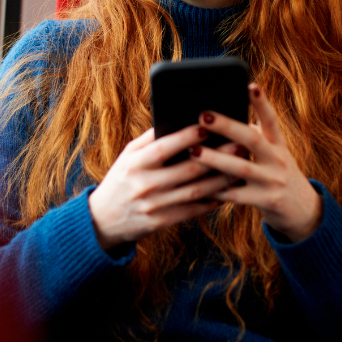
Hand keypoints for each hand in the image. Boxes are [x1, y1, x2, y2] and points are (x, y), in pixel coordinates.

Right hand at [88, 124, 235, 250]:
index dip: (187, 137)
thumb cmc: (121, 179)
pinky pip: (191, 211)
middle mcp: (144, 184)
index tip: (208, 126)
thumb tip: (175, 119)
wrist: (103, 219)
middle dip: (216, 157)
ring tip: (238, 168)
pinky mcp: (160, 222)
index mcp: (135, 164)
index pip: (164, 147)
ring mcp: (153, 206)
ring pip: (195, 191)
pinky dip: (210, 201)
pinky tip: (225, 192)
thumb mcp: (127, 156)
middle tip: (238, 145)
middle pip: (187, 170)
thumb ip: (149, 139)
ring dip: (220, 180)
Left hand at [190, 84, 322, 242]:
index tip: (250, 85)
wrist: (301, 209)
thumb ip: (252, 137)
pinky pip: (236, 195)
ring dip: (215, 159)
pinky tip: (198, 185)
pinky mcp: (266, 201)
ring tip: (193, 150)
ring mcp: (272, 181)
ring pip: (241, 168)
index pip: (271, 119)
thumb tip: (218, 120)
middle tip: (203, 115)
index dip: (262, 103)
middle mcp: (277, 159)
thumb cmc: (275, 173)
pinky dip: (217, 189)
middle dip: (227, 126)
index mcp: (278, 144)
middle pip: (252, 139)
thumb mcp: (272, 153)